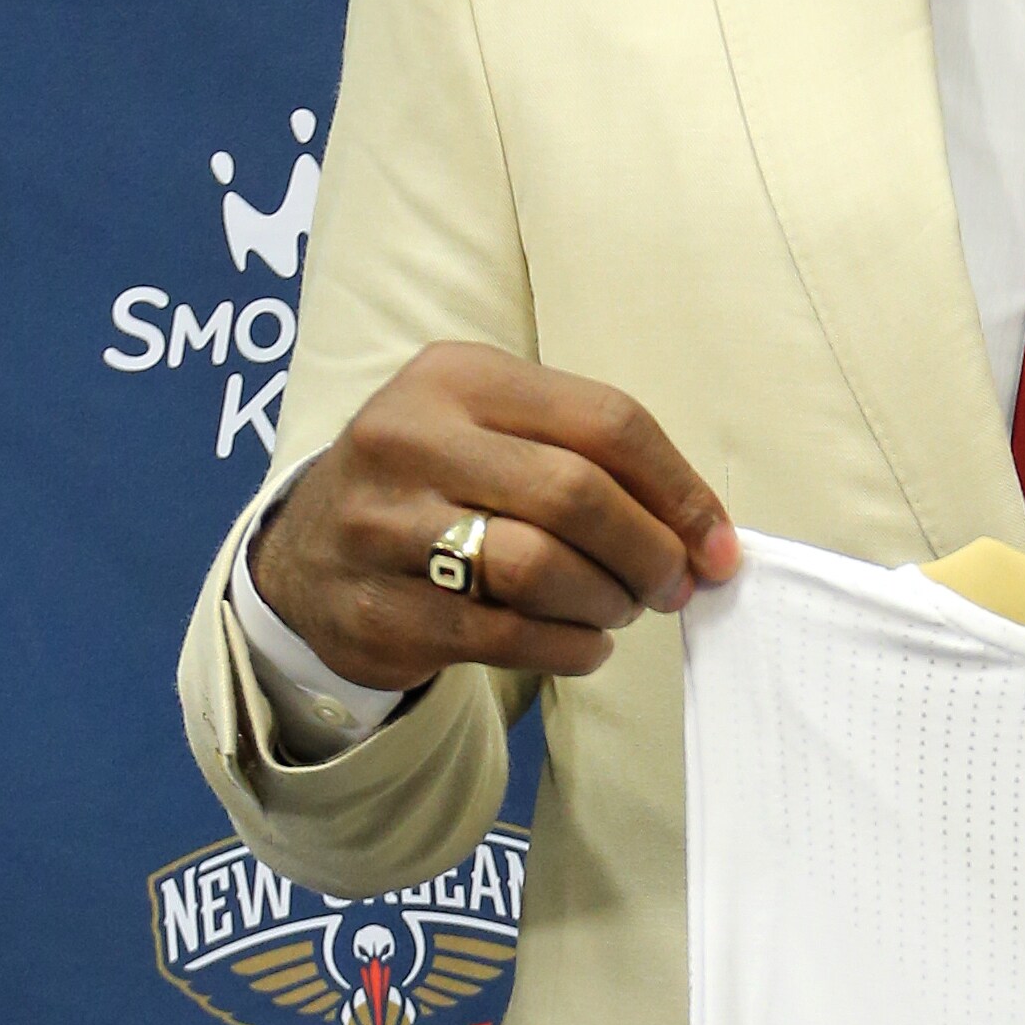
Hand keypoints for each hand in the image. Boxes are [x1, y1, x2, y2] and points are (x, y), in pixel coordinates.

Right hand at [248, 343, 739, 690]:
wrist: (307, 554)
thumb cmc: (437, 485)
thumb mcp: (496, 432)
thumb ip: (595, 462)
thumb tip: (708, 540)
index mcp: (457, 377)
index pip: (606, 422)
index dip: (680, 490)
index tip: (717, 544)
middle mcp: (410, 439)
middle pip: (576, 495)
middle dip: (649, 552)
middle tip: (670, 586)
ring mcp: (383, 526)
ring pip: (540, 568)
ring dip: (607, 601)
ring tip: (618, 609)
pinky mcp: (377, 609)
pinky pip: (505, 636)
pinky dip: (570, 647)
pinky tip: (584, 642)